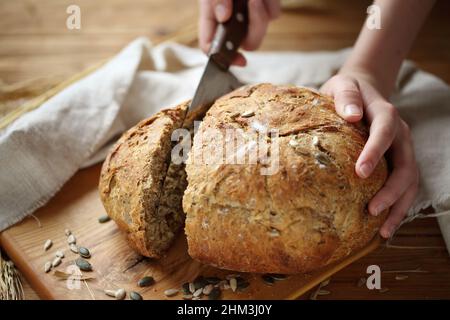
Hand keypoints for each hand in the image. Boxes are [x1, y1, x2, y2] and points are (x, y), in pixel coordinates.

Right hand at [198, 0, 279, 65]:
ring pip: (260, 30)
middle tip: (252, 2)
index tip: (238, 60)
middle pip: (247, 43)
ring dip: (259, 12)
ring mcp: (251, 17)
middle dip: (253, 28)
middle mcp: (232, 22)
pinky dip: (269, 2)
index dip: (223, 58)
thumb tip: (223, 16)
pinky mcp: (267, 9)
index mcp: (212, 19)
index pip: (212, 47)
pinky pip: (273, 14)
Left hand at [321, 69, 418, 238]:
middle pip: (405, 165)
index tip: (360, 172)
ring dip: (398, 207)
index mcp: (386, 114)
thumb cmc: (348, 91)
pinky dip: (397, 208)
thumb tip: (352, 115)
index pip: (384, 133)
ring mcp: (403, 151)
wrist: (364, 91)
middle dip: (391, 190)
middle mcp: (400, 135)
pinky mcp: (398, 163)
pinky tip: (383, 227)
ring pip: (410, 182)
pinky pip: (404, 188)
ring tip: (383, 231)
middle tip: (372, 210)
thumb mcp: (343, 85)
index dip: (375, 152)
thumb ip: (346, 96)